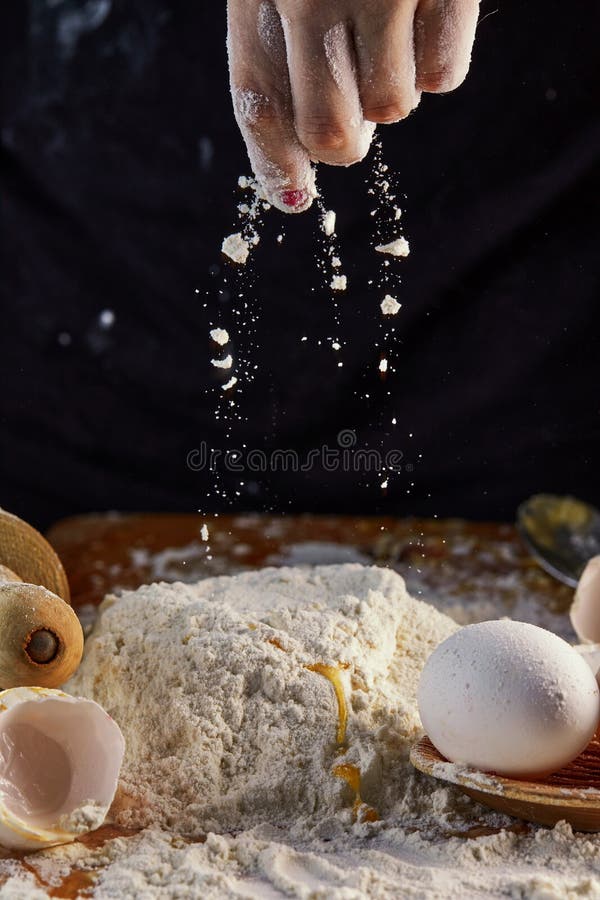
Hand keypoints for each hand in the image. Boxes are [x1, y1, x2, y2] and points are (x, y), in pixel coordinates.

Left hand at [227, 0, 479, 212]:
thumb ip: (274, 62)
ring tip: (385, 29)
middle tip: (349, 101)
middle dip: (341, 137)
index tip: (293, 194)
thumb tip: (293, 190)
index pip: (258, 104)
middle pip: (331, 134)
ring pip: (392, 108)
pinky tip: (421, 15)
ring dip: (389, 88)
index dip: (276, 160)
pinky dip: (436, 61)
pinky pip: (443, 75)